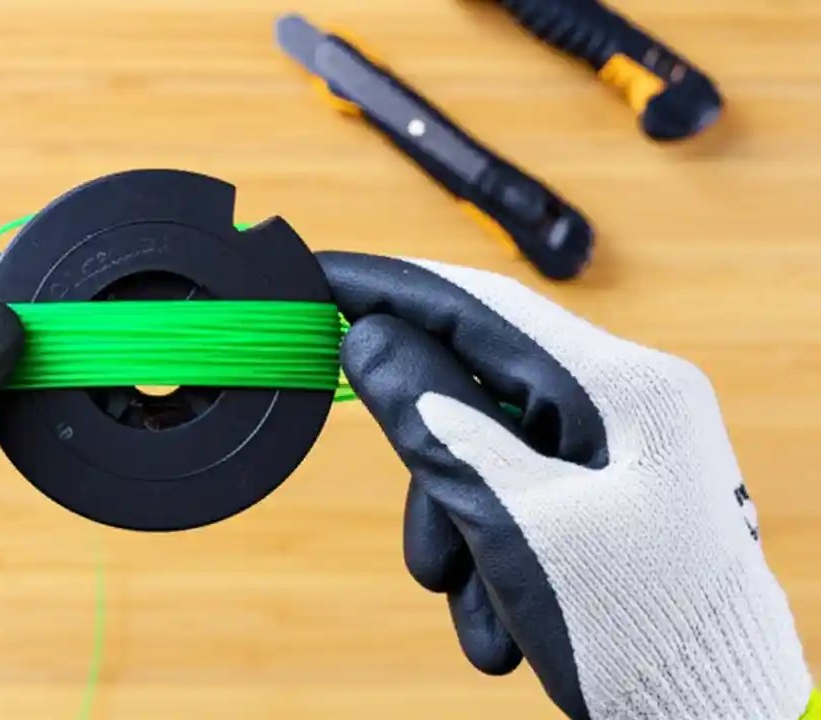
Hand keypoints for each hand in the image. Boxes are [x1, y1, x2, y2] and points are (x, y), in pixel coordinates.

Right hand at [320, 252, 814, 719]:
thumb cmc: (642, 629)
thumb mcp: (518, 522)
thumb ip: (437, 423)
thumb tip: (369, 339)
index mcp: (625, 387)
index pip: (480, 306)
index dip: (389, 287)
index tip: (319, 276)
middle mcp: (629, 406)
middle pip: (480, 397)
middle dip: (439, 484)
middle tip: (429, 557)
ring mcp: (624, 454)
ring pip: (492, 460)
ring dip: (464, 538)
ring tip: (480, 617)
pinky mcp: (614, 499)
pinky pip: (521, 502)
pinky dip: (495, 559)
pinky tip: (503, 627)